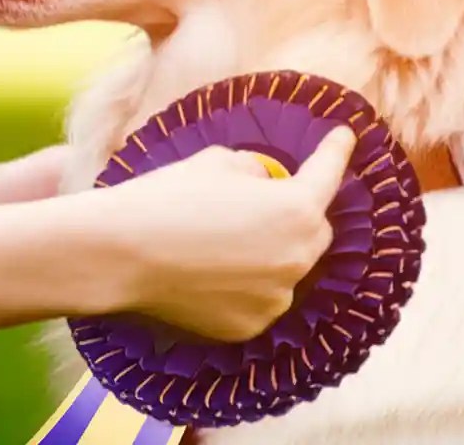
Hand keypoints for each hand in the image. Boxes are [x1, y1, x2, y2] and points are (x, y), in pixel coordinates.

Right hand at [106, 128, 355, 341]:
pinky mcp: (249, 326)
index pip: (328, 174)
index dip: (336, 151)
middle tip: (261, 201)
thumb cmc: (167, 198)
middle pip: (314, 231)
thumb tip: (263, 186)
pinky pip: (260, 298)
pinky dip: (245, 285)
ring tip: (219, 240)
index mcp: (296, 210)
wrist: (120, 254)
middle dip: (297, 214)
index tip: (344, 137)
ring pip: (285, 268)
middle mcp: (296, 258)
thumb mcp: (218, 163)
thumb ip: (256, 173)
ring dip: (268, 252)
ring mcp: (274, 298)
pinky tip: (207, 271)